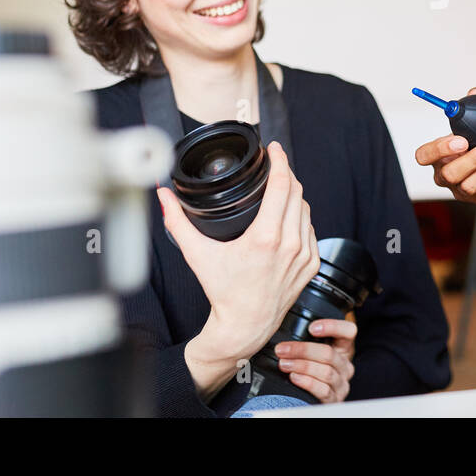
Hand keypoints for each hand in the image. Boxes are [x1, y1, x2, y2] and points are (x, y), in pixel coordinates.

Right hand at [158, 141, 319, 401]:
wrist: (245, 326)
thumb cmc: (223, 292)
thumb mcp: (197, 254)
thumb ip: (177, 222)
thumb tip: (163, 196)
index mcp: (266, 237)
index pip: (282, 185)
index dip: (280, 161)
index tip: (274, 149)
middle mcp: (290, 245)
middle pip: (297, 192)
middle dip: (286, 173)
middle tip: (274, 163)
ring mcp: (304, 255)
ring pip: (305, 210)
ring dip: (294, 195)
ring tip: (280, 187)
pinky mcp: (311, 265)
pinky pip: (310, 230)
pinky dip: (300, 218)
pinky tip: (288, 215)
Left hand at [274, 318, 356, 402]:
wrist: (311, 401)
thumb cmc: (310, 371)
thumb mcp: (313, 353)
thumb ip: (307, 341)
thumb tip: (285, 330)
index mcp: (342, 348)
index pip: (348, 331)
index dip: (332, 326)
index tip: (311, 328)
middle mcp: (345, 365)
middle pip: (329, 353)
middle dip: (303, 350)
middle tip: (282, 349)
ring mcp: (341, 383)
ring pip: (326, 372)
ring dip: (302, 366)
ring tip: (284, 364)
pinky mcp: (334, 399)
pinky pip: (324, 390)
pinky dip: (307, 382)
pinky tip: (294, 377)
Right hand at [413, 87, 475, 203]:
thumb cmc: (475, 142)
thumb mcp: (471, 124)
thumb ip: (473, 108)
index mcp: (437, 157)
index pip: (424, 156)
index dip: (439, 149)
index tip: (460, 140)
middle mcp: (445, 176)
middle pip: (450, 173)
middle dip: (475, 158)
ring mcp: (461, 190)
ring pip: (471, 184)